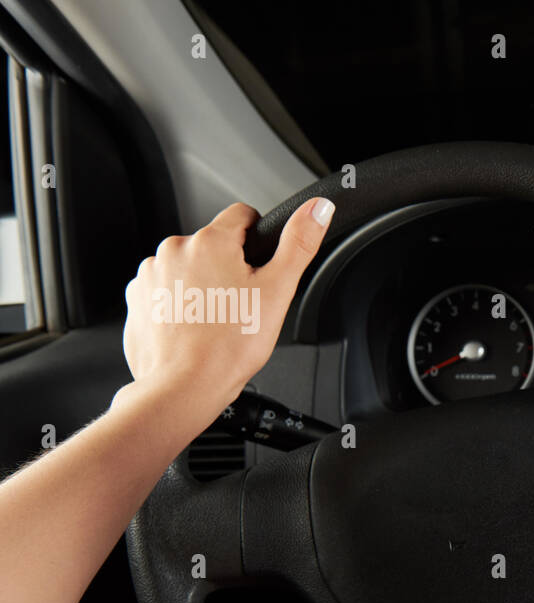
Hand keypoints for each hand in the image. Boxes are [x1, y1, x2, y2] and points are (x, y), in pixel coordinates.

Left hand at [120, 197, 333, 419]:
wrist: (184, 386)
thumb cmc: (229, 346)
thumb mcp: (279, 290)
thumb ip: (300, 243)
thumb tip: (318, 208)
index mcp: (211, 241)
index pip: (242, 216)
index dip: (258, 239)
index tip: (260, 267)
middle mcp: (175, 249)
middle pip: (214, 246)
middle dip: (229, 268)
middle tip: (242, 304)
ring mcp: (151, 274)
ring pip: (188, 269)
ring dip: (203, 286)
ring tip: (217, 320)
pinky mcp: (139, 299)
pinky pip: (166, 292)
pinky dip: (180, 305)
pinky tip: (195, 328)